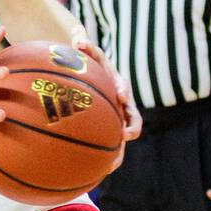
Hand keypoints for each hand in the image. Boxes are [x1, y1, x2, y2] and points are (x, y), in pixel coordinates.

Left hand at [76, 38, 140, 167]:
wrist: (86, 74)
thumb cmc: (84, 62)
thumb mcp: (84, 51)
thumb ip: (83, 43)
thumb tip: (78, 38)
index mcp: (115, 83)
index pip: (122, 85)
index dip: (123, 89)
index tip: (121, 95)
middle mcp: (120, 103)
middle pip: (131, 116)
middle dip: (131, 126)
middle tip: (125, 135)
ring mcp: (116, 118)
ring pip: (122, 137)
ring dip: (119, 152)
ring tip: (111, 166)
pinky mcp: (108, 130)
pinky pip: (109, 146)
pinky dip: (106, 158)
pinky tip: (96, 172)